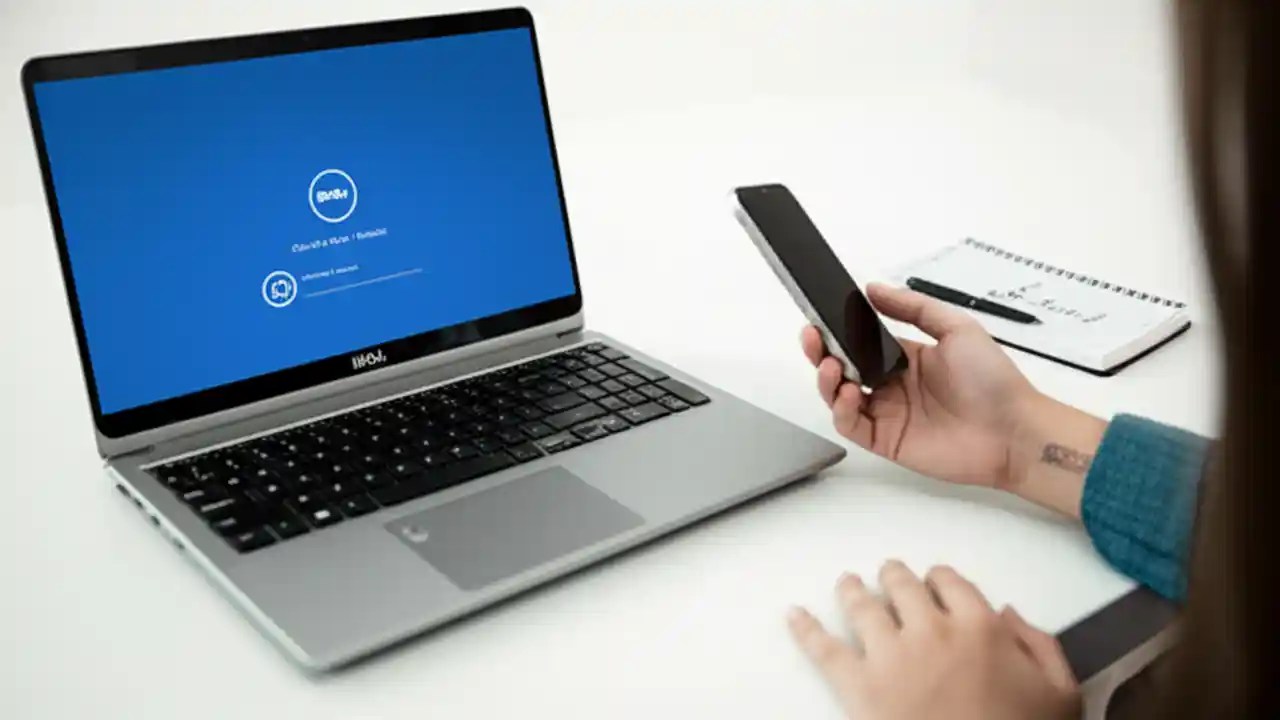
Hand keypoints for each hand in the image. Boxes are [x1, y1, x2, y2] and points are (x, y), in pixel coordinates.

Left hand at [787, 561, 1079, 719]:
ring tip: (847, 583)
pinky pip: (823, 648)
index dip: (940, 579)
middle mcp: (931, 631)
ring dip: (853, 590)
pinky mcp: (859, 686)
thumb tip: (1011, 616)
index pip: (951, 583)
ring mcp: (890, 657)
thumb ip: (1041, 646)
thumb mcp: (1061, 694)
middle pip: (903, 587)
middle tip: (888, 574)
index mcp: (980, 628)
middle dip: (895, 577)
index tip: (934, 580)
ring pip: (863, 606)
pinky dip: (805, 629)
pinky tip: (794, 616)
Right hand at [802, 283, 1036, 488]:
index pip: (860, 343)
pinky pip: (852, 425)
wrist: (1013, 431)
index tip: (822, 316)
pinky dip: (841, 409)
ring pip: (840, 396)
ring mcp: (887, 414)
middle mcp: (891, 385)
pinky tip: (849, 392)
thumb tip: (873, 289)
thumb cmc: (993, 380)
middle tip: (812, 337)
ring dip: (827, 380)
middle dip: (822, 352)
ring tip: (831, 366)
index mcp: (906, 358)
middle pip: (843, 368)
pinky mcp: (886, 441)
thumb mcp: (957, 328)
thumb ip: (914, 307)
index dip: (838, 331)